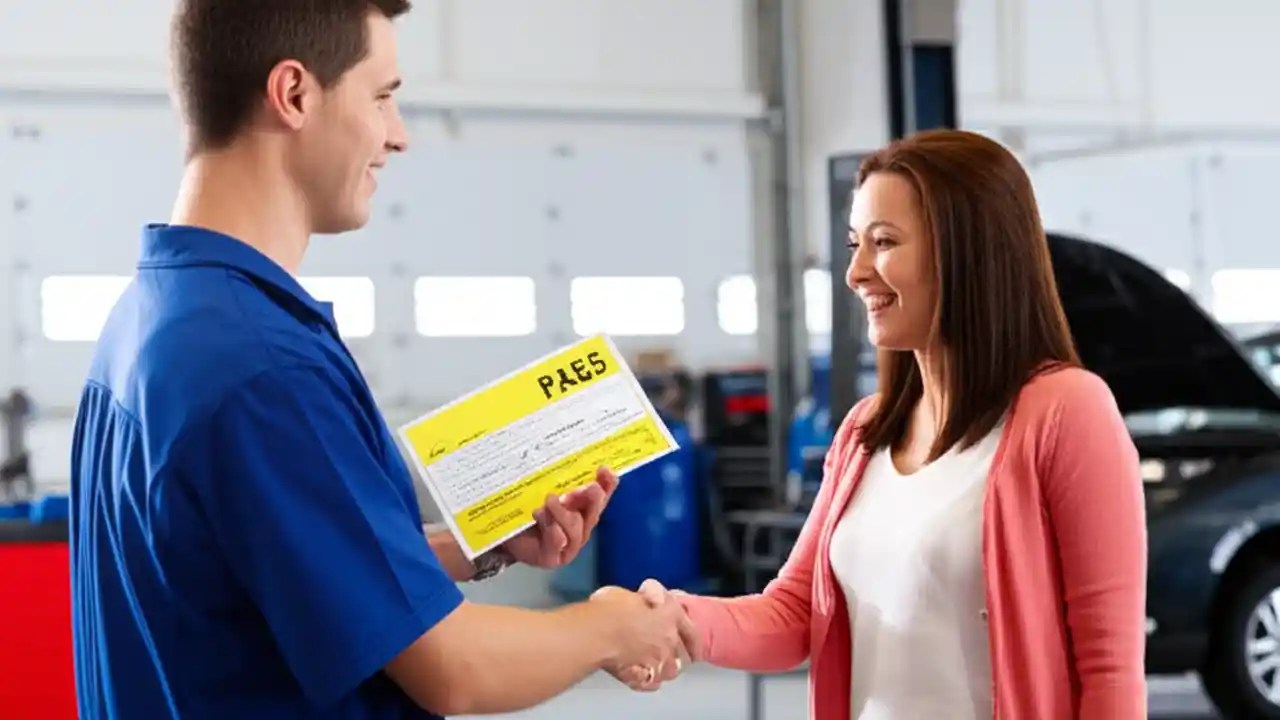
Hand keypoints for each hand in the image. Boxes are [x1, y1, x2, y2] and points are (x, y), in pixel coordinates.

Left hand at [501, 467, 617, 568]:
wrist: (502, 535)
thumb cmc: (526, 511)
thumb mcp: (543, 490)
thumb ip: (560, 481)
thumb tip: (573, 462)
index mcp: (583, 509)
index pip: (601, 496)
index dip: (607, 484)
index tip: (603, 469)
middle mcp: (580, 528)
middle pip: (593, 513)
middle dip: (592, 499)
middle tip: (589, 487)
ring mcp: (569, 546)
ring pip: (575, 528)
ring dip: (564, 513)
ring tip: (550, 499)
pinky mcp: (552, 558)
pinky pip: (558, 541)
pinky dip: (551, 527)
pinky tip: (539, 515)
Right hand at [602, 580, 700, 691]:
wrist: (596, 632)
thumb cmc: (610, 609)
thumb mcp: (628, 594)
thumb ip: (642, 601)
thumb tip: (642, 601)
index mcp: (671, 615)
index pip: (692, 630)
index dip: (693, 639)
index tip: (694, 646)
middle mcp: (670, 640)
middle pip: (684, 655)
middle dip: (680, 656)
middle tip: (673, 656)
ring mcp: (658, 662)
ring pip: (671, 672)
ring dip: (666, 669)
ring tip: (656, 666)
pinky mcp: (642, 678)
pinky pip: (651, 684)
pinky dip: (648, 681)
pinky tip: (641, 677)